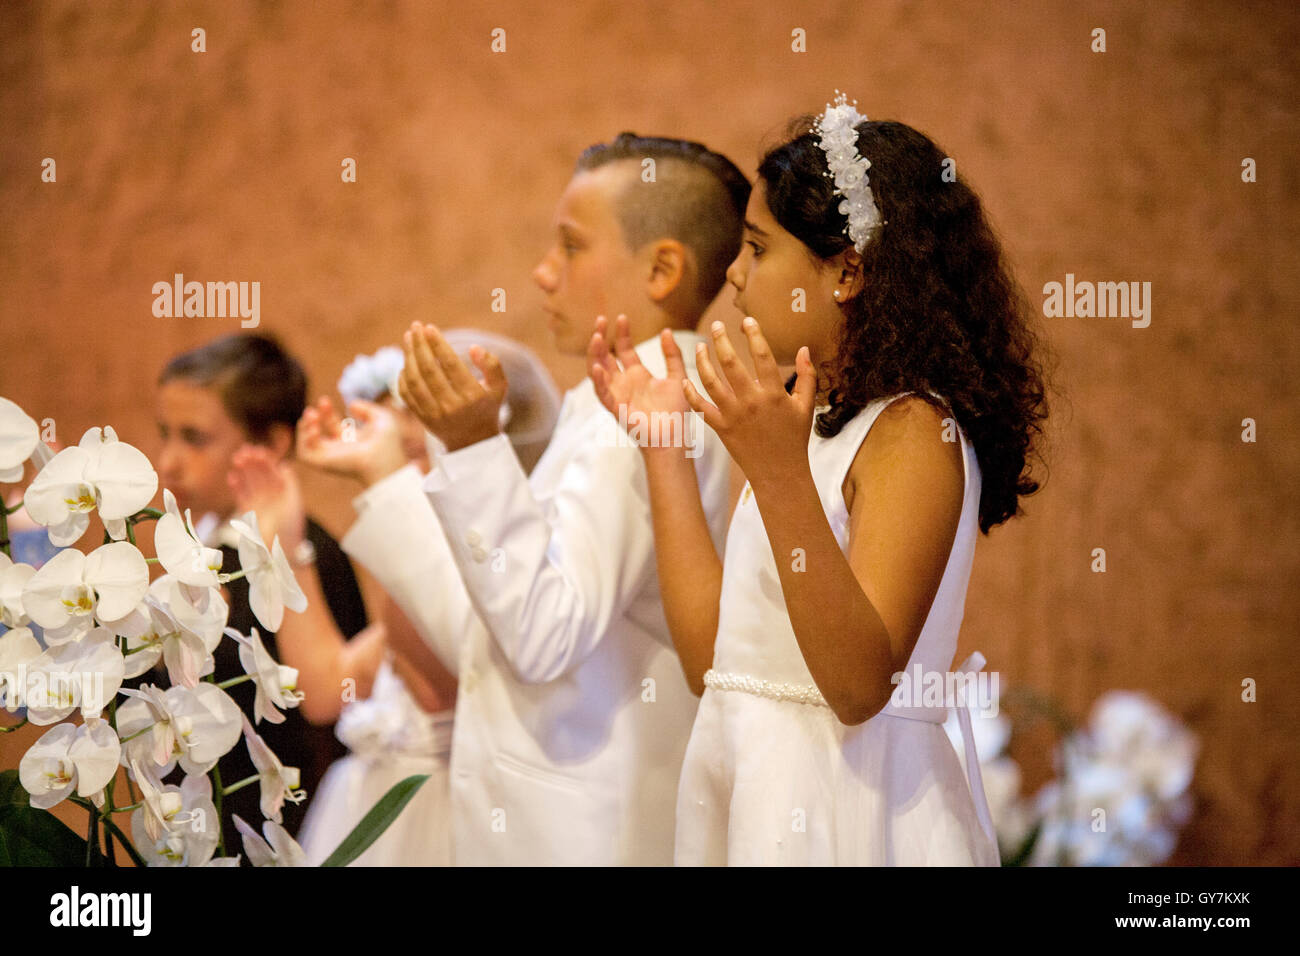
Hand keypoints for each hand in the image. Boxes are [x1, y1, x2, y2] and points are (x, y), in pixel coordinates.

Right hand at [227, 445, 306, 554]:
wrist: (280, 550)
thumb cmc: (290, 527)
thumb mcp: (294, 502)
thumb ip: (289, 482)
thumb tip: (284, 465)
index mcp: (283, 492)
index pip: (273, 471)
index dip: (265, 461)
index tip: (258, 451)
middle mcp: (271, 496)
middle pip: (260, 474)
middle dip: (252, 462)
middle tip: (244, 451)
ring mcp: (259, 503)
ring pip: (250, 483)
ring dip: (243, 471)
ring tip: (237, 459)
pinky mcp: (248, 513)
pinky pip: (241, 496)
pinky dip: (237, 487)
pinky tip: (232, 476)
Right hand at [296, 395, 406, 485]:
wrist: (384, 458)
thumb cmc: (387, 443)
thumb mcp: (381, 419)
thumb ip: (367, 408)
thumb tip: (351, 405)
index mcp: (352, 440)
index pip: (332, 424)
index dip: (326, 411)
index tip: (324, 400)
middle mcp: (339, 450)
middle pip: (317, 434)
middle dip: (310, 420)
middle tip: (312, 410)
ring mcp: (331, 457)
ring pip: (307, 446)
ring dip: (303, 429)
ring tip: (310, 416)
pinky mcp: (324, 464)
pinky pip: (305, 456)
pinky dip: (304, 441)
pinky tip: (313, 430)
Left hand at [398, 322, 507, 452]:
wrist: (473, 441)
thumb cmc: (486, 406)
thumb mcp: (499, 387)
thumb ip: (492, 364)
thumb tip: (473, 348)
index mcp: (472, 395)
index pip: (451, 364)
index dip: (438, 344)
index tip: (429, 327)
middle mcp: (452, 405)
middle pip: (429, 370)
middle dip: (420, 345)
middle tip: (415, 326)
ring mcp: (434, 414)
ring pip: (414, 381)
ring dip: (408, 356)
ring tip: (408, 338)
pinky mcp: (422, 418)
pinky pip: (407, 394)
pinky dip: (403, 376)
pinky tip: (406, 362)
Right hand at [588, 315, 692, 453]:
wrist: (674, 438)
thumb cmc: (676, 413)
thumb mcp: (678, 378)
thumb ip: (673, 355)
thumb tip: (666, 331)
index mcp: (638, 375)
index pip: (624, 349)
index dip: (621, 333)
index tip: (621, 317)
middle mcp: (624, 383)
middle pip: (606, 356)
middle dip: (601, 338)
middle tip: (600, 320)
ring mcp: (618, 395)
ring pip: (598, 372)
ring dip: (594, 355)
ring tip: (595, 338)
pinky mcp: (616, 409)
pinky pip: (602, 394)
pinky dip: (598, 381)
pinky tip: (597, 367)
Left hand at [684, 318, 816, 487]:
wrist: (779, 473)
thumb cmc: (794, 438)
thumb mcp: (805, 406)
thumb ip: (807, 376)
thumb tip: (805, 348)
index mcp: (773, 393)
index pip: (762, 355)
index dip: (754, 334)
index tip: (747, 321)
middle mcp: (750, 401)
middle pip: (730, 362)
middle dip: (720, 339)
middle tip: (716, 326)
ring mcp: (732, 415)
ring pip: (710, 381)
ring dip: (701, 360)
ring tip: (699, 347)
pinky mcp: (720, 428)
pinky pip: (700, 407)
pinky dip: (690, 393)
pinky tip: (685, 379)